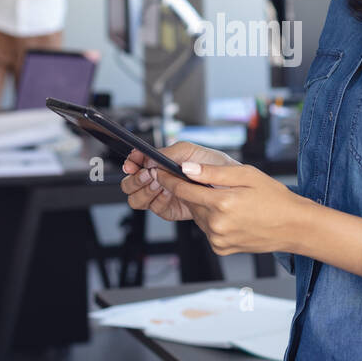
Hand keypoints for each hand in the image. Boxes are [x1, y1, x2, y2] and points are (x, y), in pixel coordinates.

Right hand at [120, 142, 238, 223]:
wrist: (232, 185)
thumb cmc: (214, 164)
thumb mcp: (191, 151)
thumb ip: (169, 152)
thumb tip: (150, 160)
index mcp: (160, 161)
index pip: (136, 162)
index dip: (131, 162)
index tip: (133, 163)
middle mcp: (157, 178)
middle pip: (130, 183)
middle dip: (136, 179)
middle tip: (149, 175)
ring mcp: (161, 194)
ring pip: (137, 199)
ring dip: (146, 190)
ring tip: (162, 184)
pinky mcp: (169, 209)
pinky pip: (154, 208)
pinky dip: (159, 201)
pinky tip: (170, 194)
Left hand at [133, 148, 307, 255]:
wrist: (294, 226)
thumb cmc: (275, 198)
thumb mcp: (247, 175)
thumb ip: (214, 173)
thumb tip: (187, 169)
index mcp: (222, 203)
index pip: (184, 190)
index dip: (170, 179)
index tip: (160, 172)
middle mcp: (217, 224)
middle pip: (190, 204)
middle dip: (194, 193)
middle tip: (213, 186)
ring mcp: (218, 239)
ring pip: (198, 217)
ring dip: (205, 207)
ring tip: (228, 202)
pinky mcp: (221, 249)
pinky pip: (208, 230)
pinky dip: (213, 221)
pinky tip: (231, 216)